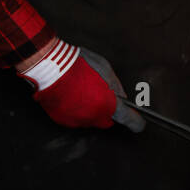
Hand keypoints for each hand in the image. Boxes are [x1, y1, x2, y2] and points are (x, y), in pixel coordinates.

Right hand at [17, 38, 145, 132]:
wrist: (50, 67)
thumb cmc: (79, 65)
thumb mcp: (106, 69)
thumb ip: (116, 86)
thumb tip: (121, 97)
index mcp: (108, 104)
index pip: (129, 120)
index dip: (136, 122)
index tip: (139, 123)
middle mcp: (94, 117)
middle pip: (107, 120)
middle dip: (108, 111)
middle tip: (100, 94)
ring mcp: (77, 120)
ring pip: (90, 120)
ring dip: (90, 110)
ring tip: (82, 91)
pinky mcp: (63, 121)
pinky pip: (75, 118)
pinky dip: (75, 111)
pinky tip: (71, 96)